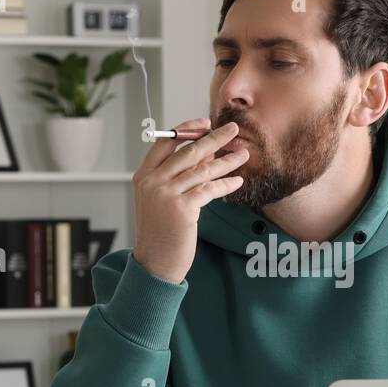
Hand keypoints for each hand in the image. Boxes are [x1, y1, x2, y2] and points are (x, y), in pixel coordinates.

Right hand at [131, 118, 248, 283]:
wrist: (155, 263)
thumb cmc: (160, 232)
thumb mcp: (160, 199)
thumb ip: (176, 176)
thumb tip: (204, 153)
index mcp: (143, 175)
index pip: (165, 142)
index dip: (187, 129)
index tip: (205, 123)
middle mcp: (152, 182)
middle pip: (188, 151)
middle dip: (214, 138)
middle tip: (233, 129)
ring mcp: (165, 194)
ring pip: (202, 170)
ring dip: (227, 161)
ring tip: (244, 155)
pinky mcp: (181, 209)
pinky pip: (209, 190)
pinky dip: (225, 185)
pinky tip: (237, 182)